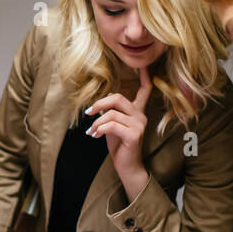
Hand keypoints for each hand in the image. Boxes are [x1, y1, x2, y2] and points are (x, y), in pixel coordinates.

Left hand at [86, 65, 151, 197]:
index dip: (144, 77)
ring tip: (91, 132)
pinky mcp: (134, 135)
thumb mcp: (113, 126)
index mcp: (137, 112)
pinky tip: (95, 136)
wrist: (127, 167)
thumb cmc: (119, 146)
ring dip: (96, 123)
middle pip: (118, 98)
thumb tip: (97, 106)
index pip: (145, 90)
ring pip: (111, 114)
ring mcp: (139, 125)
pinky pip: (111, 125)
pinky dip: (99, 129)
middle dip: (99, 104)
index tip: (142, 65)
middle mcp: (141, 116)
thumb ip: (110, 114)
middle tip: (88, 113)